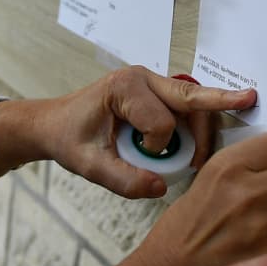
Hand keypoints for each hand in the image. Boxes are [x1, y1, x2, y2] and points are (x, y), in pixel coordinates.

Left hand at [3, 67, 257, 198]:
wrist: (55, 123)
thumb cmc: (69, 138)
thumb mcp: (88, 165)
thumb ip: (123, 180)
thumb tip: (161, 188)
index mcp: (124, 88)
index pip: (162, 121)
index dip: (156, 147)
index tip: (136, 153)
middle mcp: (143, 77)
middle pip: (192, 100)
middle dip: (210, 125)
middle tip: (211, 156)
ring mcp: (153, 82)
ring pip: (196, 103)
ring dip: (204, 130)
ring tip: (196, 160)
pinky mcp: (158, 92)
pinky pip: (189, 107)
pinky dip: (198, 126)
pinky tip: (200, 147)